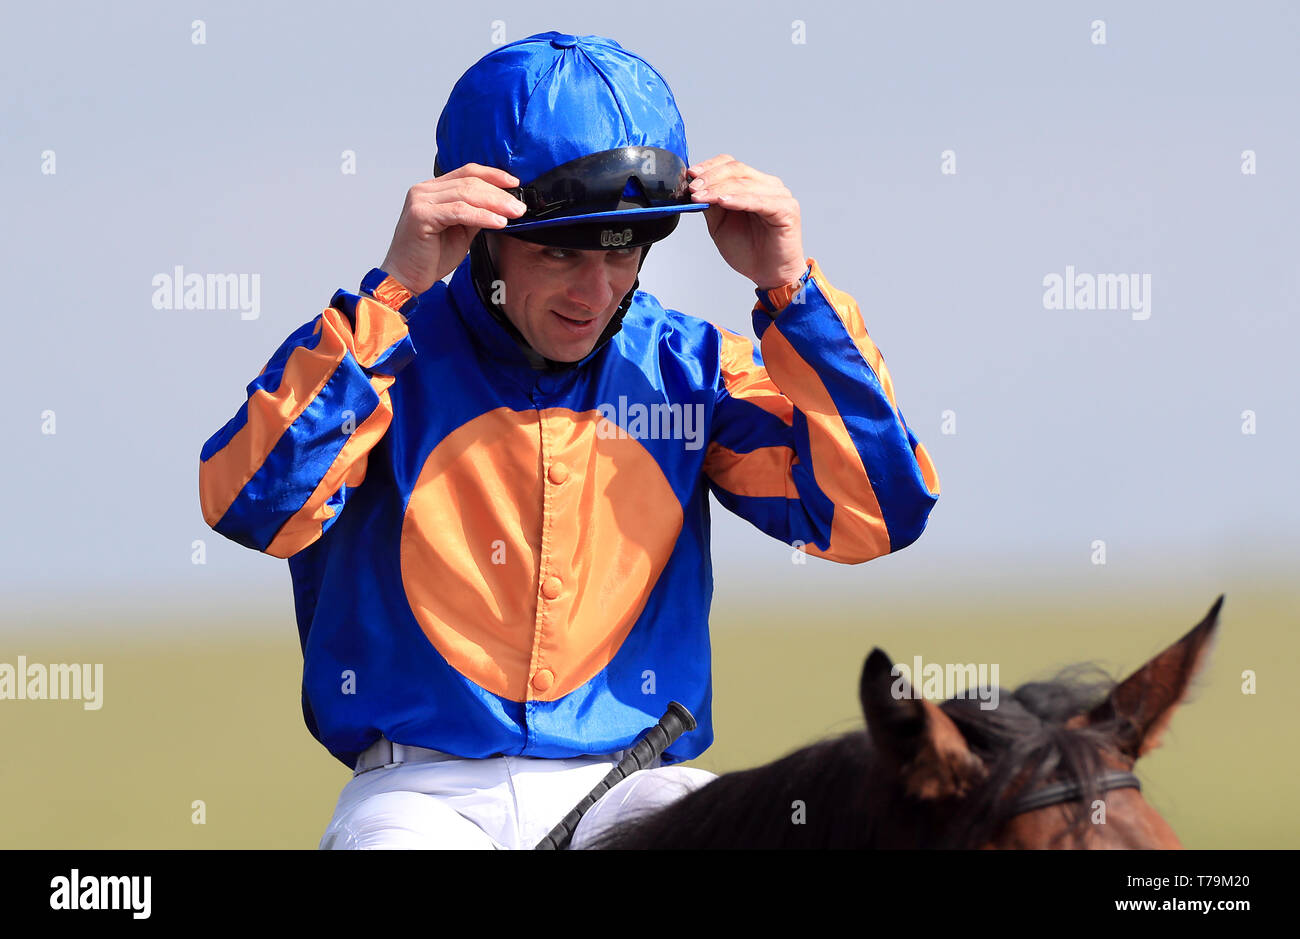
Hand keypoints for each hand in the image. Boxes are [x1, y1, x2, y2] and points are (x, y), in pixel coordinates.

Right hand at [379, 164, 527, 294]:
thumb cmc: (429, 257)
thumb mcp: (460, 231)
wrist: (406, 277)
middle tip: (519, 206)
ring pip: (465, 194)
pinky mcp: (421, 215)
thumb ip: (476, 215)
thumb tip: (501, 206)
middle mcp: (424, 190)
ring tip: (514, 213)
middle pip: (469, 182)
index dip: (493, 175)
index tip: (514, 184)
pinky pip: (458, 211)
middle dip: (499, 193)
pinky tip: (497, 222)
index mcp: (433, 190)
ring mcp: (420, 201)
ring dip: (494, 203)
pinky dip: (481, 216)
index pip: (467, 172)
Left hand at [686, 154, 805, 289]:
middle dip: (710, 178)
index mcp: (752, 185)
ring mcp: (779, 195)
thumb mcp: (719, 224)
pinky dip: (739, 199)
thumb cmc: (748, 250)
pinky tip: (723, 201)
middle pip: (736, 170)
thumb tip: (694, 188)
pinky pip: (759, 201)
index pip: (730, 164)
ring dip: (719, 189)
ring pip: (744, 183)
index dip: (709, 167)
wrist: (768, 274)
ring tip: (701, 197)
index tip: (690, 176)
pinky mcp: (786, 209)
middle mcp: (768, 185)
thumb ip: (711, 204)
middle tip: (693, 188)